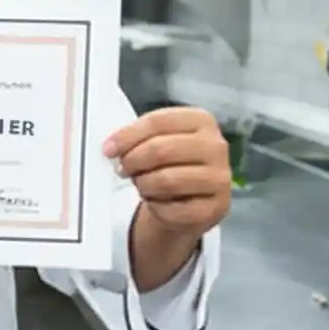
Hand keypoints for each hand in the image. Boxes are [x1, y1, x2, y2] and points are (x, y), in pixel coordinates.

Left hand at [103, 106, 230, 237]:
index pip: (157, 121)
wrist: (191, 199)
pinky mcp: (217, 207)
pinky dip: (157, 207)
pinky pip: (175, 209)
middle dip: (133, 161)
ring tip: (141, 184)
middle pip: (160, 150)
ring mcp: (220, 178)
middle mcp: (216, 146)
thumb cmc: (170, 164)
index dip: (127, 135)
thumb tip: (112, 147)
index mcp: (201, 120)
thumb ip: (137, 138)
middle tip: (122, 169)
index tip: (108, 149)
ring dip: (144, 185)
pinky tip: (157, 201)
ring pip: (167, 181)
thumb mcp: (157, 141)